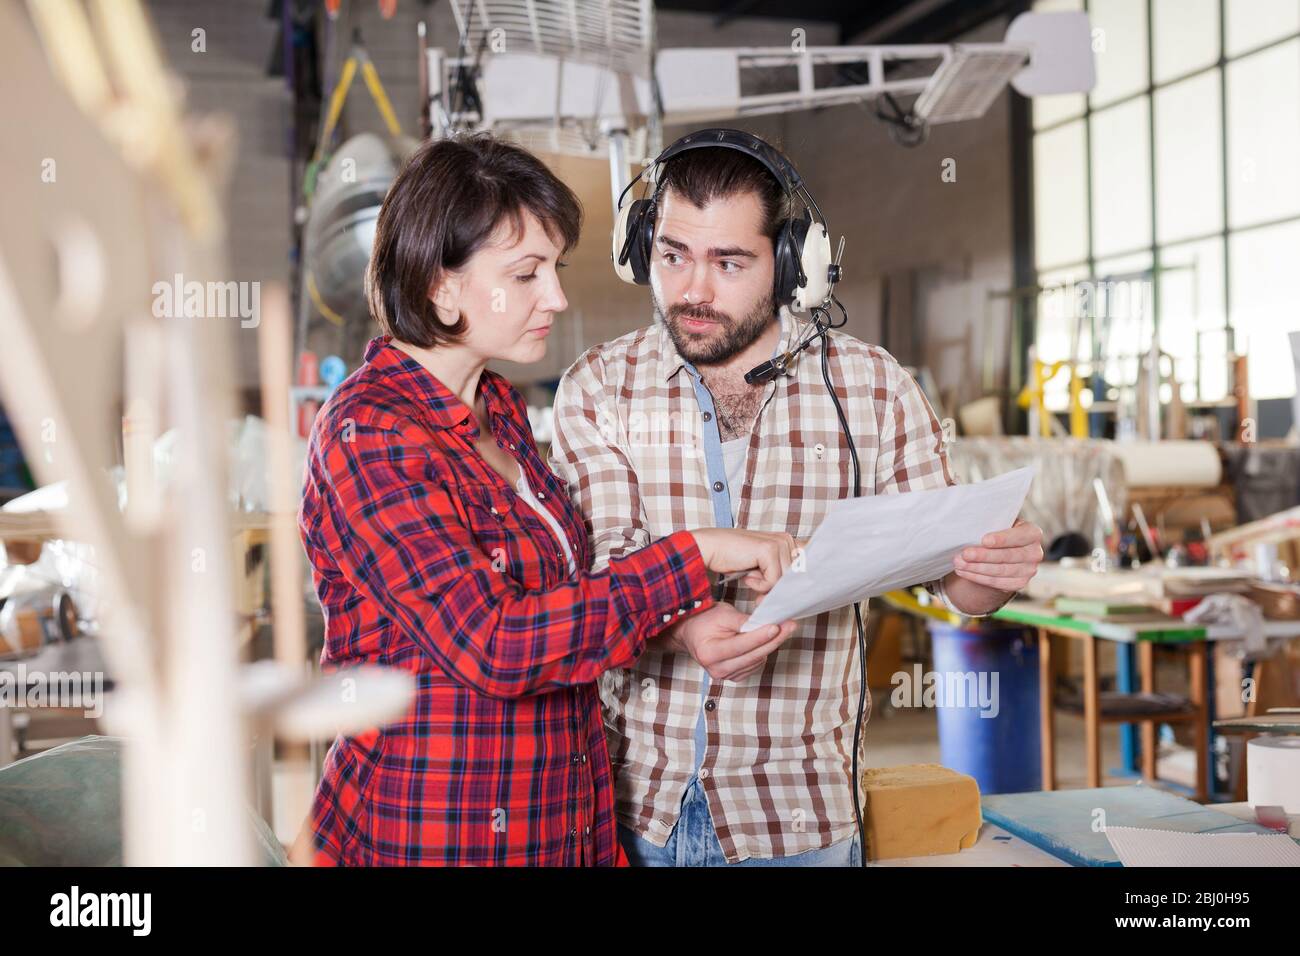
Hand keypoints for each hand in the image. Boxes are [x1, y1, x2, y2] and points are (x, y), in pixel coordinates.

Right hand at [662, 603, 796, 681]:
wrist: (691, 634)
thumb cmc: (704, 621)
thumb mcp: (721, 614)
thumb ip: (742, 621)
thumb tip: (766, 623)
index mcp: (709, 653)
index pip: (741, 646)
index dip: (760, 636)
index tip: (777, 626)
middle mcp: (717, 669)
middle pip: (753, 656)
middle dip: (774, 640)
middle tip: (790, 626)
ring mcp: (726, 676)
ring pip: (757, 661)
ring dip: (769, 645)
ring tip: (778, 629)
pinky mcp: (734, 677)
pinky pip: (755, 665)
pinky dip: (762, 652)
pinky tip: (764, 640)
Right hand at [689, 528, 795, 593]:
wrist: (710, 549)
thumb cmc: (733, 558)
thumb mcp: (762, 567)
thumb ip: (780, 574)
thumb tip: (794, 596)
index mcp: (787, 541)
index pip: (806, 566)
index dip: (796, 584)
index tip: (788, 595)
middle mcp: (786, 540)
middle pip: (796, 578)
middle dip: (778, 589)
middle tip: (758, 587)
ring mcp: (779, 543)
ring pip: (784, 581)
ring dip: (766, 587)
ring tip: (750, 577)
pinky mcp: (769, 549)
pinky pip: (773, 580)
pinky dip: (759, 585)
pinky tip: (747, 574)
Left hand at [950, 518, 1043, 594]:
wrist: (1002, 553)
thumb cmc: (998, 532)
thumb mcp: (1000, 523)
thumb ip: (992, 522)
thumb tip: (969, 523)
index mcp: (1033, 533)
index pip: (1019, 536)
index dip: (1002, 539)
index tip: (984, 540)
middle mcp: (1035, 553)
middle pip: (1008, 556)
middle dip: (984, 556)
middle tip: (965, 554)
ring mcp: (1029, 570)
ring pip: (1000, 571)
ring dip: (977, 568)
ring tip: (959, 563)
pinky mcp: (1020, 584)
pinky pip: (997, 583)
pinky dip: (977, 577)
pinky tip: (964, 571)